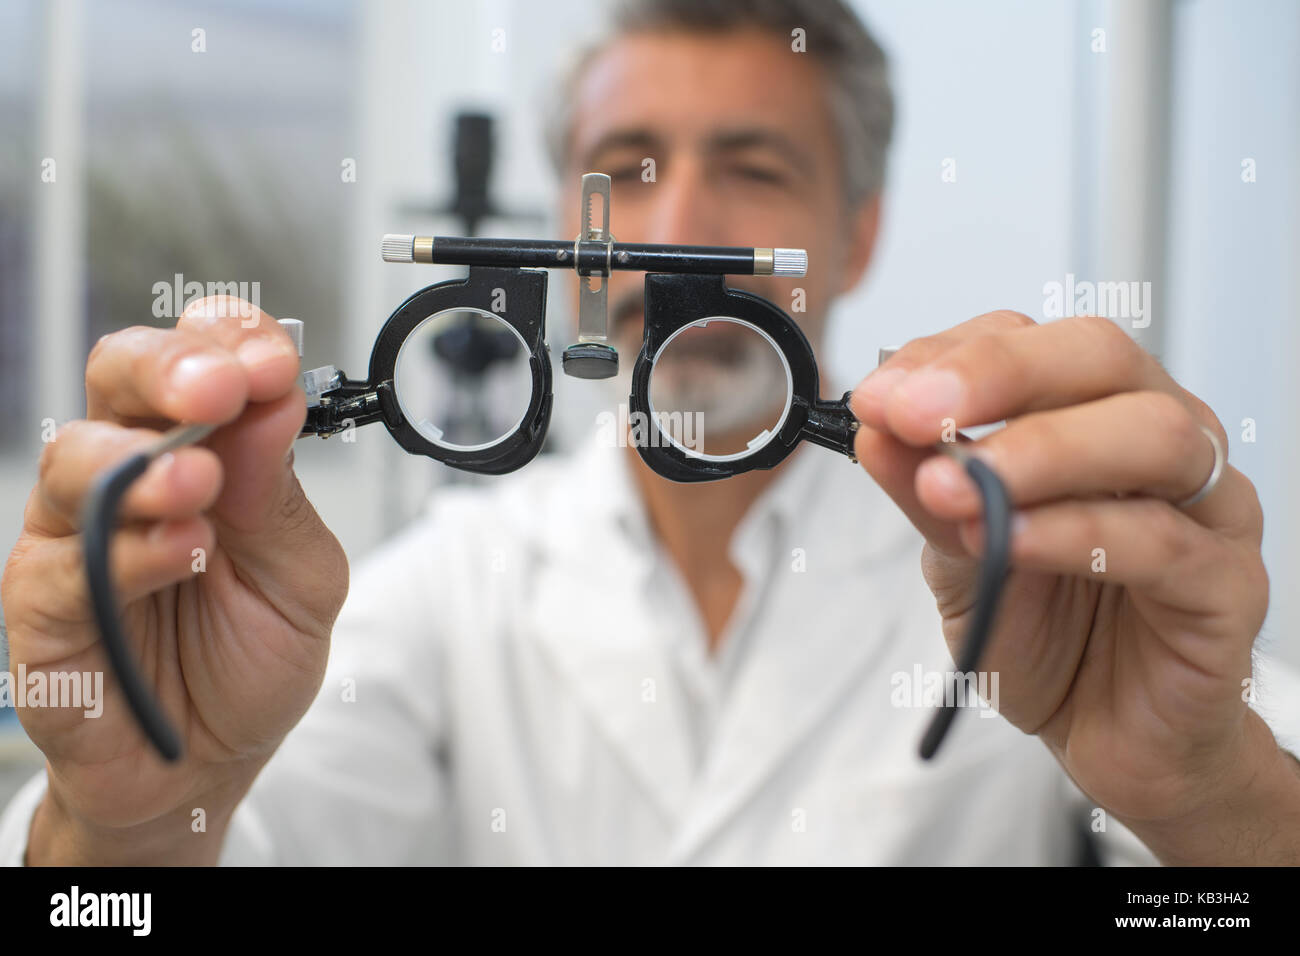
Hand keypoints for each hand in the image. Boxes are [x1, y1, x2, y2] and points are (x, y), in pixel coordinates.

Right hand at [2, 296, 347, 863]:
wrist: (209, 765)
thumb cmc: (249, 661)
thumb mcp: (301, 576)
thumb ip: (281, 496)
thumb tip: (276, 403)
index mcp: (202, 452)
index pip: (201, 362)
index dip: (231, 344)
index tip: (273, 359)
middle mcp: (131, 475)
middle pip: (120, 379)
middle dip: (169, 366)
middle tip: (220, 384)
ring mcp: (79, 535)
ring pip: (76, 458)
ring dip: (144, 459)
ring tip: (200, 481)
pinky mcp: (45, 605)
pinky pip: (69, 562)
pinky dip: (130, 550)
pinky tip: (182, 551)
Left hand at [851, 310, 1299, 863]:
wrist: (1108, 736)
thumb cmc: (1047, 631)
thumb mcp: (958, 554)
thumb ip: (926, 489)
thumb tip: (876, 427)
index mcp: (1098, 414)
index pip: (1035, 341)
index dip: (955, 357)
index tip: (880, 395)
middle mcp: (1162, 442)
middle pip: (1102, 358)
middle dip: (997, 375)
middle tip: (913, 414)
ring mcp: (1209, 509)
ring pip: (1149, 434)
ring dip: (1038, 450)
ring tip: (953, 487)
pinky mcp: (1229, 588)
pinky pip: (1161, 541)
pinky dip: (1072, 532)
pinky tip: (1007, 541)